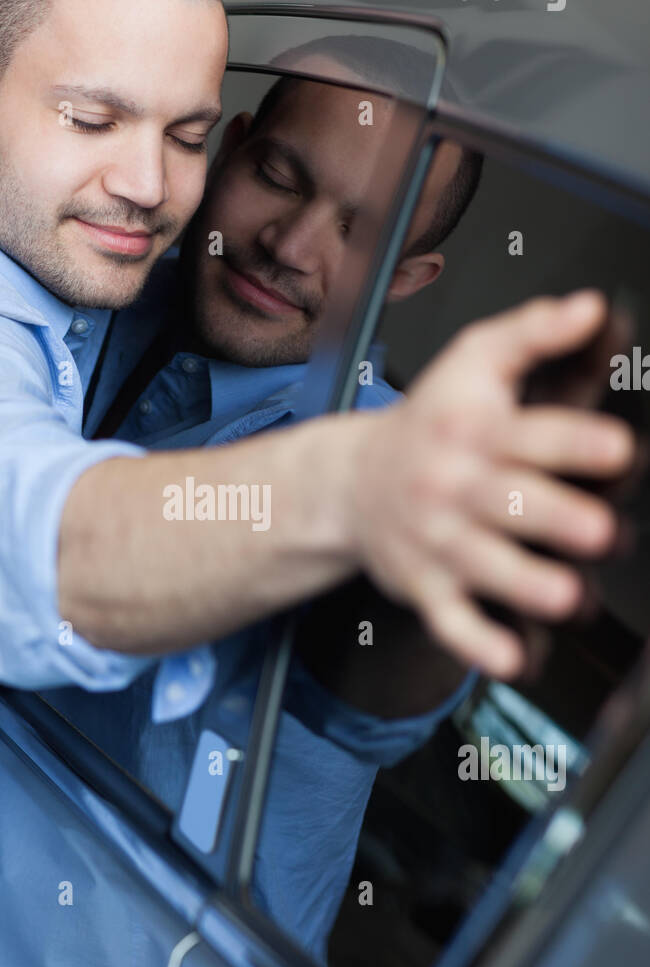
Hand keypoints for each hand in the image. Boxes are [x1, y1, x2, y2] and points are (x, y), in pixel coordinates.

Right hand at [351, 290, 635, 677]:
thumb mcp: (473, 360)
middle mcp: (454, 486)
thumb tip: (591, 308)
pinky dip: (476, 642)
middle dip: (554, 517)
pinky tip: (509, 658)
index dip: (573, 441)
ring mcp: (437, 540)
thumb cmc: (428, 421)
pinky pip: (449, 618)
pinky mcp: (424, 585)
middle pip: (507, 502)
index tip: (616, 448)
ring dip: (524, 582)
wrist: (349, 481)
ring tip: (564, 596)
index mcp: (474, 431)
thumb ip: (533, 332)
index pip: (527, 434)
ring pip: (481, 565)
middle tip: (598, 530)